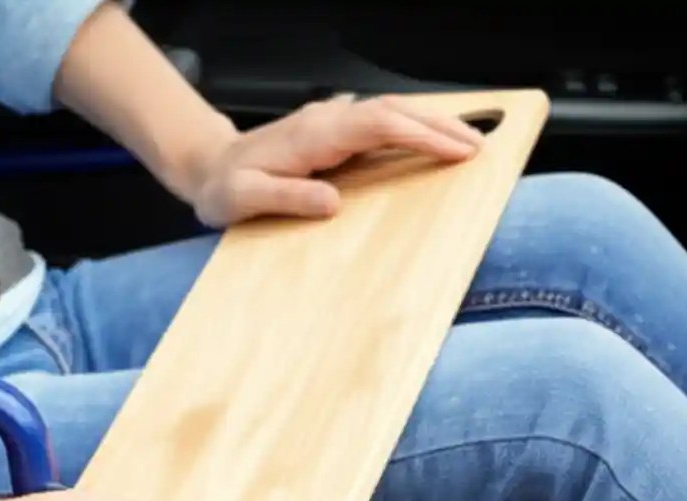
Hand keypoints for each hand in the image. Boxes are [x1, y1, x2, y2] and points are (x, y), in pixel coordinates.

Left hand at [188, 95, 486, 226]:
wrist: (207, 168)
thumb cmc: (224, 187)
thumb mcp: (243, 199)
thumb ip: (285, 199)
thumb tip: (332, 203)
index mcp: (311, 135)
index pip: (378, 126)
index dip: (420, 136)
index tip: (455, 151)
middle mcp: (324, 121)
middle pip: (393, 112)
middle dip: (439, 126)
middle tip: (479, 147)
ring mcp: (329, 122)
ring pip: (389, 112)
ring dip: (429, 124)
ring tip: (467, 141)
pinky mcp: (331, 131)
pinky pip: (378, 122)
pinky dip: (410, 127)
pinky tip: (430, 138)